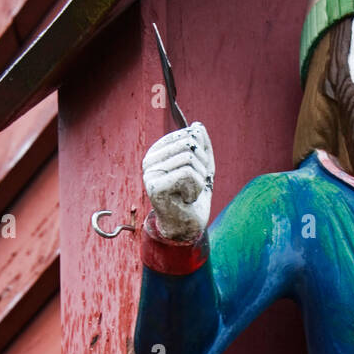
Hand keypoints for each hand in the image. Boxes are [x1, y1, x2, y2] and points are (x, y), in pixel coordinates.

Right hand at [142, 122, 214, 241]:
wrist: (187, 227)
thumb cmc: (194, 198)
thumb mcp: (203, 167)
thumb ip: (202, 146)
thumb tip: (198, 126)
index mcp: (158, 151)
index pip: (188, 135)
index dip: (202, 154)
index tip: (194, 175)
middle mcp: (150, 159)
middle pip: (189, 144)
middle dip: (202, 166)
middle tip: (195, 185)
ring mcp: (149, 172)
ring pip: (190, 159)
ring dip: (200, 180)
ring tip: (190, 194)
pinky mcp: (155, 186)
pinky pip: (188, 174)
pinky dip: (196, 189)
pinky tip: (187, 200)